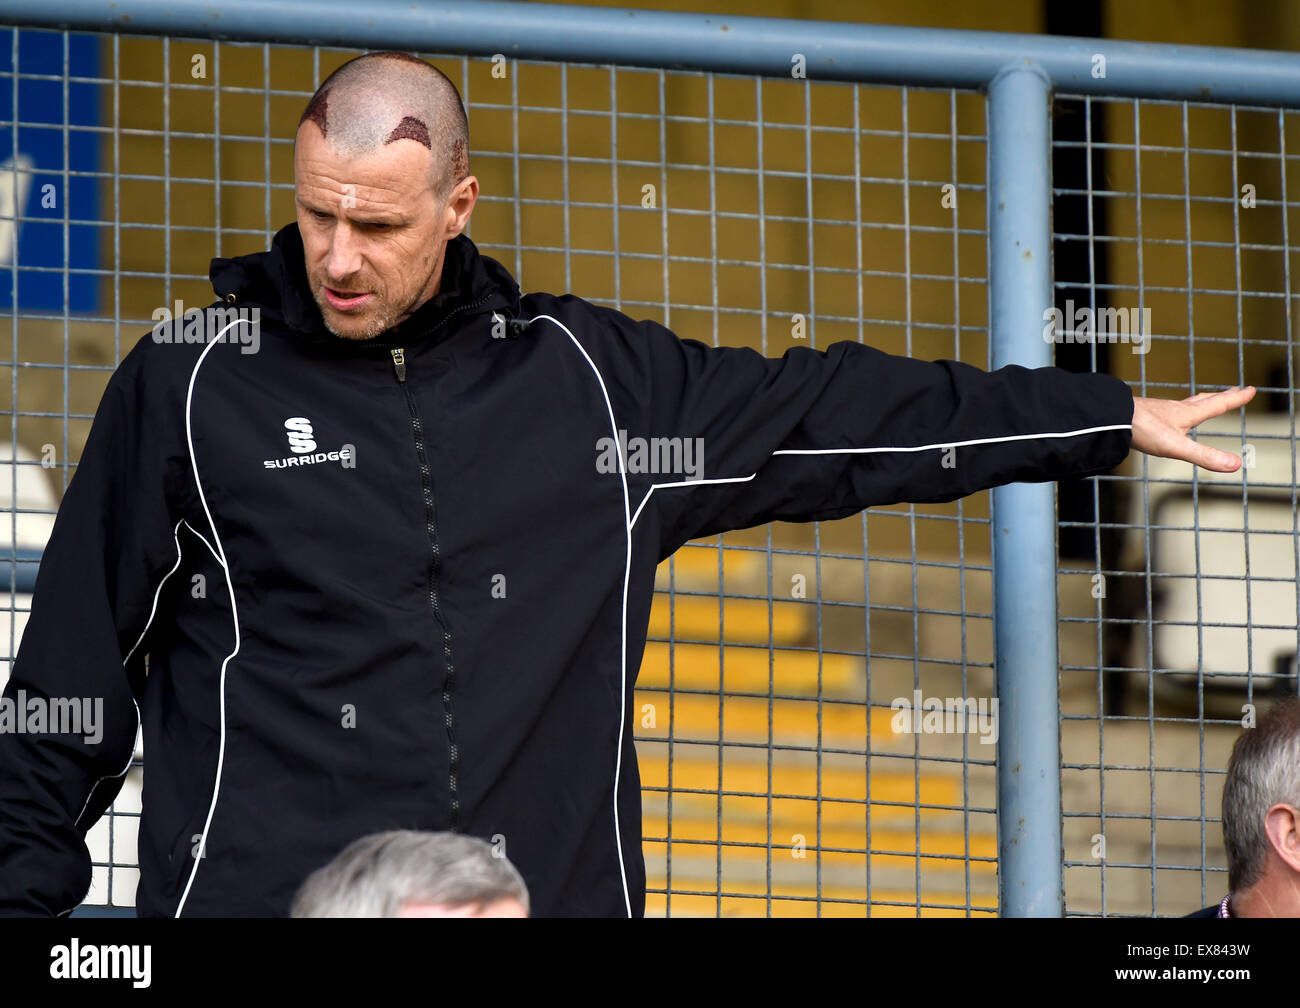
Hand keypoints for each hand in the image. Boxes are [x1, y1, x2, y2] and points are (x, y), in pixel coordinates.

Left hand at [1130, 386, 1256, 471]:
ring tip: (1203, 400)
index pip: (1217, 405)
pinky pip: (1165, 410)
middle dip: (1221, 396)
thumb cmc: (1142, 429)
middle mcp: (1174, 409)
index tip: (1251, 389)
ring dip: (1199, 401)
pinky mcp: (1143, 414)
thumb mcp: (1176, 446)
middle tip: (1234, 390)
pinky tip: (1166, 415)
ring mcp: (1158, 410)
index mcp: (1187, 414)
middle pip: (1203, 400)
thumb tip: (1234, 464)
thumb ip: (1204, 456)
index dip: (1235, 399)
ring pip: (1184, 403)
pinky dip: (1175, 409)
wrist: (1109, 417)